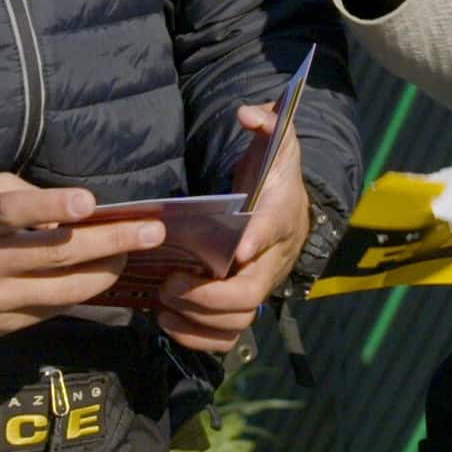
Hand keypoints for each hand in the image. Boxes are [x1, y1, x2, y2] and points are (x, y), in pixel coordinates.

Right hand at [0, 172, 164, 338]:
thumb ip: (23, 198)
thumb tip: (75, 212)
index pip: (12, 213)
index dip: (50, 208)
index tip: (88, 203)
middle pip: (56, 257)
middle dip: (110, 244)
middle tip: (152, 231)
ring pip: (61, 294)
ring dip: (104, 274)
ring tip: (132, 256)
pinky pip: (48, 312)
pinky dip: (77, 295)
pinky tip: (99, 278)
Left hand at [157, 104, 310, 352]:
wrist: (289, 208)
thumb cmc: (274, 176)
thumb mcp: (277, 143)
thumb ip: (268, 123)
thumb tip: (247, 113)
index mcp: (278, 216)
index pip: (272, 230)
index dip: (256, 241)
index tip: (237, 249)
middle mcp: (272, 260)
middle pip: (250, 293)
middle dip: (208, 295)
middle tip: (171, 283)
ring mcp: (259, 286)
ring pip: (237, 322)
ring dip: (197, 321)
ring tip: (162, 303)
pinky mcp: (245, 305)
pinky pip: (226, 337)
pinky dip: (198, 338)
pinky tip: (169, 322)